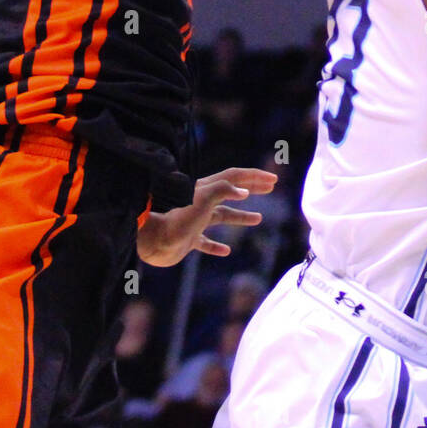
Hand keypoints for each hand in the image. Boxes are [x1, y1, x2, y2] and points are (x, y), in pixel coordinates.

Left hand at [136, 166, 277, 266]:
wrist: (153, 240)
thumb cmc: (178, 217)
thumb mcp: (204, 198)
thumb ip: (224, 190)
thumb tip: (244, 192)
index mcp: (206, 189)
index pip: (234, 177)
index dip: (254, 176)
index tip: (273, 179)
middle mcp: (201, 202)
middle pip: (230, 192)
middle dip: (251, 188)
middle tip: (270, 188)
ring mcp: (195, 220)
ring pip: (222, 216)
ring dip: (241, 216)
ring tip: (258, 219)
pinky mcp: (188, 239)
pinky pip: (206, 242)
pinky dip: (217, 246)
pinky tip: (225, 251)